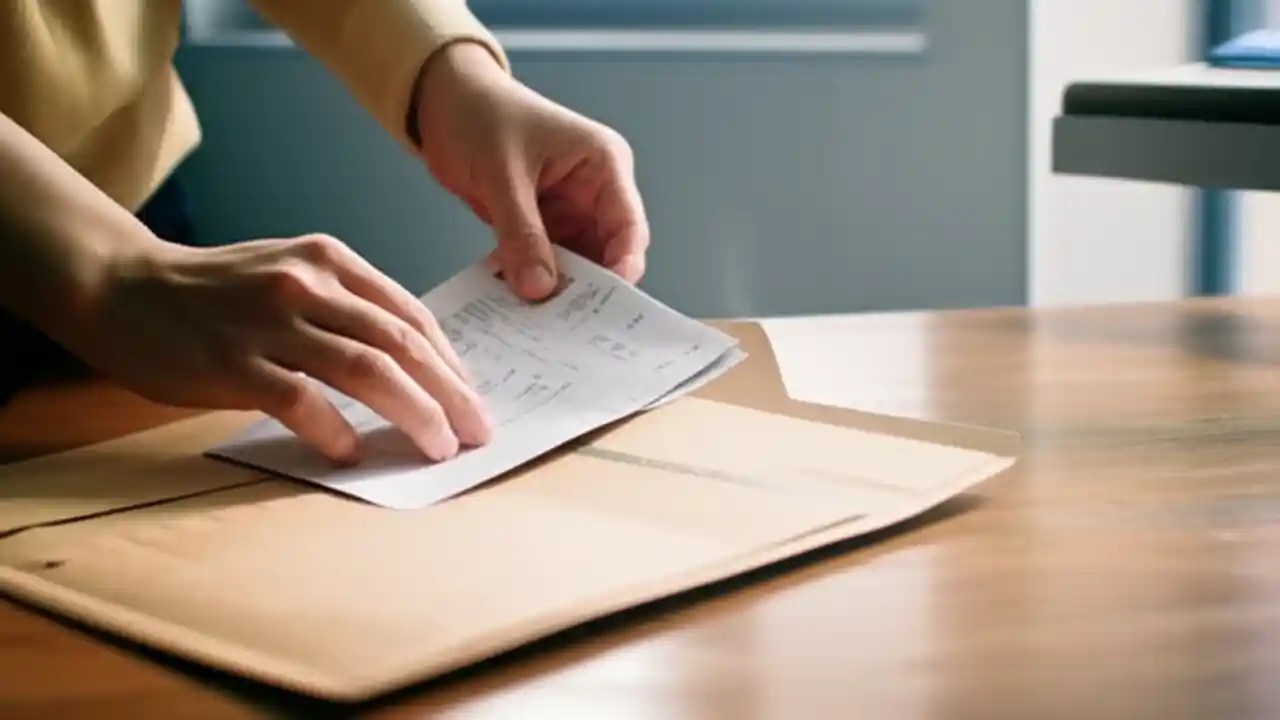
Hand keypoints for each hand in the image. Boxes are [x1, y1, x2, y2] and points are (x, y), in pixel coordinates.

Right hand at [66, 234, 490, 463]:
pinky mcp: (234, 362)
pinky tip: (353, 451)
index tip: (473, 398)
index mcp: (329, 260)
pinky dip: (335, 430)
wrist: (121, 288)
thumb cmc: (217, 292)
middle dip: (451, 393)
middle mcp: (308, 284)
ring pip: (367, 370)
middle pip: (403, 344)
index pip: (411, 315)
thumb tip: (411, 365)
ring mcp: (271, 322)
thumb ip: (346, 308)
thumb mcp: (291, 274)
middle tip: (479, 431)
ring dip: (415, 413)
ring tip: (440, 446)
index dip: (452, 362)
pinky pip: (302, 401)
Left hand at [414, 43, 649, 300]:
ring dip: (557, 291)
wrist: (441, 102)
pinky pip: (545, 263)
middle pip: (607, 254)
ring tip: (539, 324)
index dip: (622, 266)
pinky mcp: (541, 225)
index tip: (603, 303)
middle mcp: (593, 192)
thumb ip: (521, 232)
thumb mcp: (501, 174)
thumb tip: (539, 289)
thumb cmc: (478, 115)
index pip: (628, 226)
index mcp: (602, 165)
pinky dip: (532, 282)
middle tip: (567, 326)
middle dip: (588, 288)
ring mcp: (568, 211)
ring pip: (576, 266)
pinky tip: (515, 305)